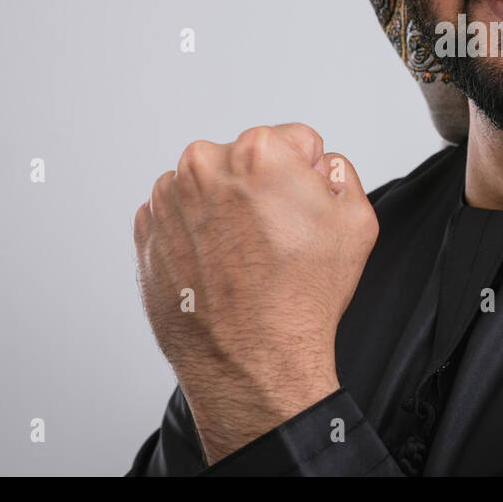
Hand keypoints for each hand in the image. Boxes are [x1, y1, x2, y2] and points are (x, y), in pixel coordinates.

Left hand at [132, 123, 378, 464]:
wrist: (252, 360)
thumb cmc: (300, 298)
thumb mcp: (356, 223)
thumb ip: (341, 173)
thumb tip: (321, 167)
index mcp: (257, 151)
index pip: (294, 141)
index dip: (307, 176)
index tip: (302, 211)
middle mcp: (204, 165)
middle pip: (247, 160)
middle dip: (262, 189)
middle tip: (276, 238)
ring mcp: (168, 200)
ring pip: (210, 186)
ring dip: (226, 209)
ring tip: (246, 257)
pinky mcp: (146, 232)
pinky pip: (180, 216)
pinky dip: (197, 233)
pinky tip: (220, 266)